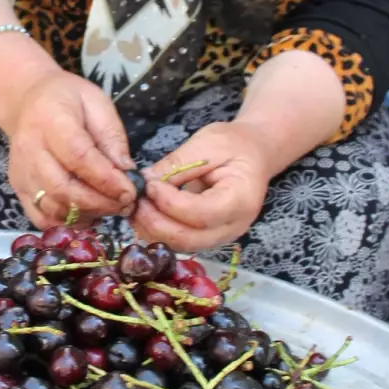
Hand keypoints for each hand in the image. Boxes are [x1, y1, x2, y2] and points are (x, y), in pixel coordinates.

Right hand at [2, 68, 137, 228]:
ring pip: (53, 207)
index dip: (106, 178)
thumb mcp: (97, 103)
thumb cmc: (67, 99)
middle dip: (100, 202)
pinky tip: (87, 213)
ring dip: (87, 214)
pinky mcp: (18, 189)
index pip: (78, 156)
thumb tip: (127, 171)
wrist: (27, 102)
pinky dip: (67, 223)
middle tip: (125, 204)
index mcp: (51, 121)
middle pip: (63, 188)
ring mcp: (21, 173)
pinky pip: (41, 218)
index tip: (130, 190)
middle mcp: (30, 149)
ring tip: (110, 207)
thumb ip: (112, 136)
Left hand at [132, 120, 276, 252]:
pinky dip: (160, 231)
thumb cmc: (235, 145)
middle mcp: (234, 226)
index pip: (202, 214)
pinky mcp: (209, 236)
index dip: (171, 203)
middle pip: (189, 239)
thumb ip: (177, 164)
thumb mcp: (207, 143)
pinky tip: (146, 214)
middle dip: (156, 223)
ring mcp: (222, 236)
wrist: (253, 154)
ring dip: (154, 230)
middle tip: (135, 201)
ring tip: (136, 207)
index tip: (150, 185)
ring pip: (182, 245)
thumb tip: (145, 181)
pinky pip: (181, 242)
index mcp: (241, 200)